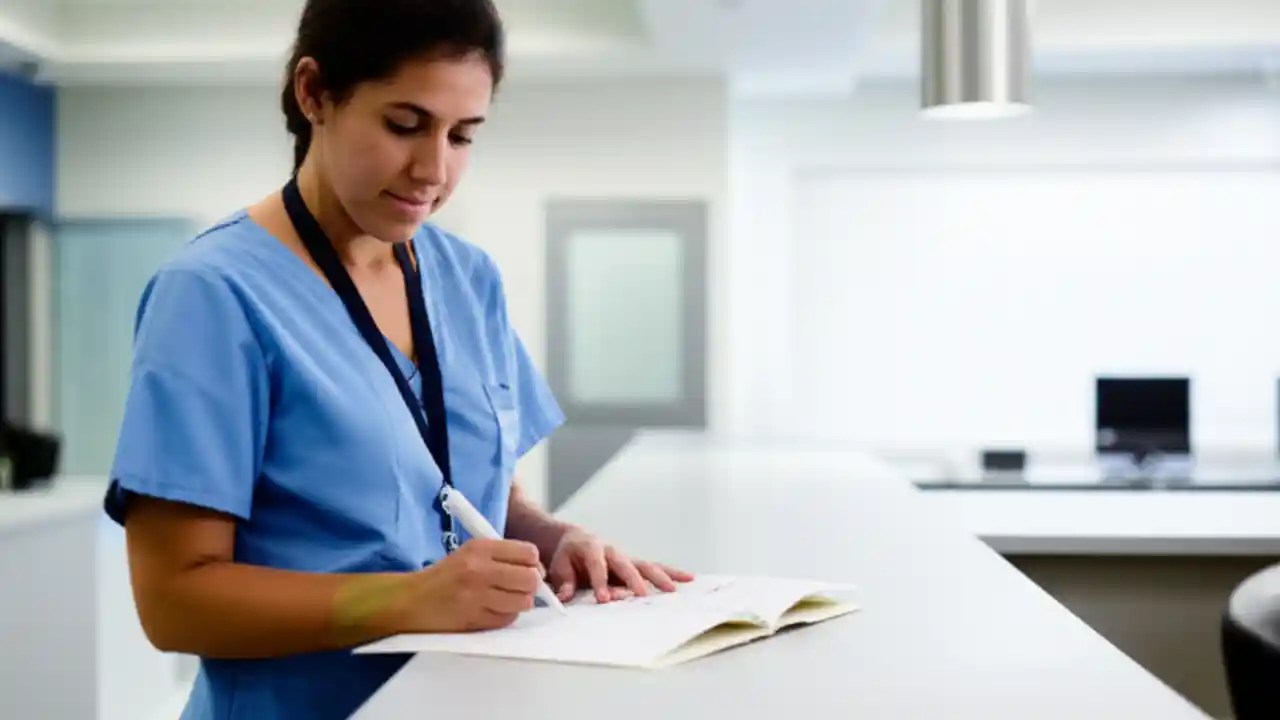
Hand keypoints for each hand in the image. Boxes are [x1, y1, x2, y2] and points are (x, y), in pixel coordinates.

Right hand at [395, 538, 543, 632]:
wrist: (411, 600)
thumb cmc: (444, 576)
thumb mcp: (469, 553)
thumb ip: (501, 556)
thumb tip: (536, 568)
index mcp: (480, 549)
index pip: (528, 553)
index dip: (533, 564)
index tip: (528, 569)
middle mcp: (480, 570)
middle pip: (530, 579)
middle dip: (531, 585)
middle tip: (521, 588)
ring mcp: (477, 596)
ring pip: (523, 602)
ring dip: (519, 603)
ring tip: (506, 600)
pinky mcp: (474, 619)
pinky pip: (507, 619)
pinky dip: (505, 616)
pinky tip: (492, 611)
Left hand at [546, 527, 693, 603]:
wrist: (576, 540)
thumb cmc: (567, 555)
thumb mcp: (559, 566)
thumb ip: (564, 581)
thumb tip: (566, 596)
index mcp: (591, 548)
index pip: (597, 565)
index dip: (600, 582)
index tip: (603, 599)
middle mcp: (612, 551)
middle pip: (626, 564)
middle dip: (633, 580)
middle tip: (641, 595)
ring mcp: (626, 557)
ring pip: (645, 565)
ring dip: (659, 577)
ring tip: (673, 590)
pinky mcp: (635, 564)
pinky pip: (655, 568)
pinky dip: (671, 573)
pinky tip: (688, 579)